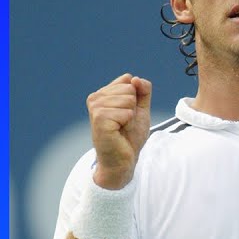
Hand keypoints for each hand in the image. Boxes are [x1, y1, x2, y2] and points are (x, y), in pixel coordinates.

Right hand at [87, 73, 151, 188]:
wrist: (122, 160)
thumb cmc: (129, 136)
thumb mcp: (141, 110)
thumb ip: (143, 91)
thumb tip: (136, 78)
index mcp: (103, 93)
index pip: (128, 80)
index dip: (136, 99)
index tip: (128, 114)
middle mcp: (95, 97)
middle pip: (130, 88)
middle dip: (134, 108)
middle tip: (125, 123)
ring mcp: (96, 107)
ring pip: (129, 100)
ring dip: (131, 117)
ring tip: (121, 128)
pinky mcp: (99, 118)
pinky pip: (127, 113)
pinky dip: (129, 124)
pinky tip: (119, 132)